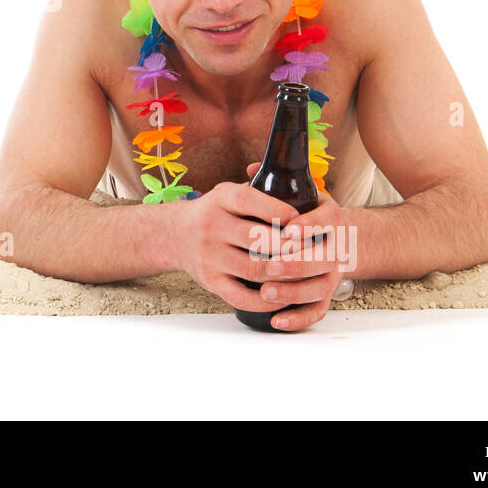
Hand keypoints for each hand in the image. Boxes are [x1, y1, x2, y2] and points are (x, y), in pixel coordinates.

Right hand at [173, 166, 338, 322]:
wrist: (175, 235)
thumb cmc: (214, 213)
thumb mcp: (229, 192)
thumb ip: (258, 191)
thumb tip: (298, 188)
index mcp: (220, 199)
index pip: (250, 201)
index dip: (279, 210)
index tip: (300, 219)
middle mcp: (212, 226)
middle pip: (258, 239)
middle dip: (290, 246)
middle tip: (311, 249)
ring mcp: (210, 256)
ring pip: (255, 269)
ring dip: (284, 273)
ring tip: (303, 271)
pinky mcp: (210, 281)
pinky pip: (242, 297)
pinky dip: (267, 300)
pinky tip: (283, 294)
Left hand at [241, 161, 348, 330]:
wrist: (335, 237)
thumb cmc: (305, 215)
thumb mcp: (298, 195)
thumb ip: (276, 183)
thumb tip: (252, 167)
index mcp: (330, 218)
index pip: (326, 220)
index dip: (308, 225)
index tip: (288, 229)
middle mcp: (336, 248)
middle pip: (324, 259)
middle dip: (296, 263)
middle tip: (271, 265)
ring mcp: (332, 274)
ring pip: (319, 289)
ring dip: (293, 292)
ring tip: (266, 291)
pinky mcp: (324, 295)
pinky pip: (316, 312)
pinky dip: (298, 319)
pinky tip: (276, 321)